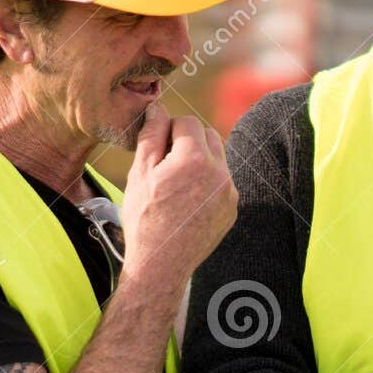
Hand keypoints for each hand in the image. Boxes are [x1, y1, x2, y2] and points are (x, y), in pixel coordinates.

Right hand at [118, 103, 237, 285]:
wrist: (161, 264)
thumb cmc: (144, 219)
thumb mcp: (140, 173)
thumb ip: (151, 135)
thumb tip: (157, 107)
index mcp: (195, 159)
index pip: (188, 122)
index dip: (169, 130)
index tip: (157, 149)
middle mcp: (220, 172)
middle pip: (208, 135)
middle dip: (188, 142)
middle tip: (165, 164)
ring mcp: (230, 192)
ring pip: (217, 158)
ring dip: (198, 161)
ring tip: (175, 184)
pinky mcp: (232, 208)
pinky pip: (222, 182)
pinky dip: (207, 183)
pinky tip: (186, 202)